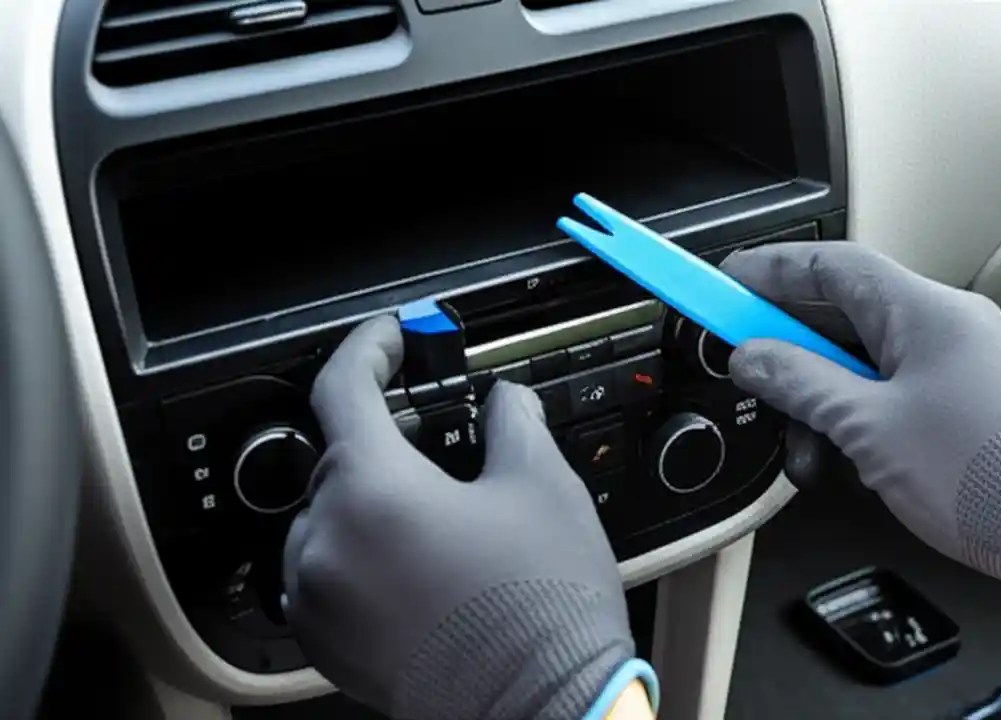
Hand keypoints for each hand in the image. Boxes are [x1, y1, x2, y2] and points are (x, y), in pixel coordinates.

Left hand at [282, 317, 652, 718]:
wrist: (539, 708)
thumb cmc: (539, 608)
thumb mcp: (543, 488)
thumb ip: (513, 422)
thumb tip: (504, 401)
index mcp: (372, 487)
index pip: (342, 386)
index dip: (369, 348)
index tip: (391, 338)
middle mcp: (325, 539)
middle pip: (340, 456)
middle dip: (388, 439)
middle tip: (442, 441)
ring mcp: (318, 596)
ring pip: (330, 516)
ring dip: (372, 500)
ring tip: (439, 516)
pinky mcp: (324, 641)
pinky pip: (325, 571)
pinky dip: (361, 551)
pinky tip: (418, 562)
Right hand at [722, 242, 1000, 617]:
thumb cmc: (985, 479)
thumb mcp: (867, 428)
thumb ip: (801, 383)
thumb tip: (754, 355)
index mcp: (926, 312)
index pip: (832, 264)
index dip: (771, 268)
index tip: (725, 279)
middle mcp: (947, 324)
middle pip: (845, 310)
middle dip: (790, 344)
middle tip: (747, 365)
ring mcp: (960, 360)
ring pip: (866, 355)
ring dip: (822, 392)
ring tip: (804, 444)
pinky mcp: (966, 397)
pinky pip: (894, 384)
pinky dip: (857, 410)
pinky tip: (842, 451)